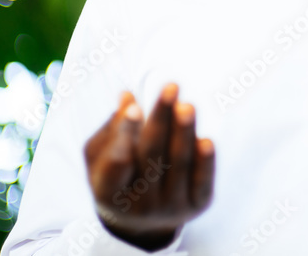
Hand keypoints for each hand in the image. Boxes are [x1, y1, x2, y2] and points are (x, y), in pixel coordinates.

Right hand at [84, 83, 214, 249]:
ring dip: (184, 132)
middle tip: (171, 88)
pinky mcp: (196, 206)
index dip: (125, 135)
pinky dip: (206, 162)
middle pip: (152, 156)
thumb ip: (112, 129)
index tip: (134, 107)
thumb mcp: (101, 156)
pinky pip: (202, 182)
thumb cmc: (117, 176)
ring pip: (179, 164)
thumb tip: (127, 97)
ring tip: (187, 106)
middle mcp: (139, 206)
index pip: (117, 162)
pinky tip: (206, 141)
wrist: (142, 219)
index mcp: (108, 193)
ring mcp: (169, 209)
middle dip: (162, 120)